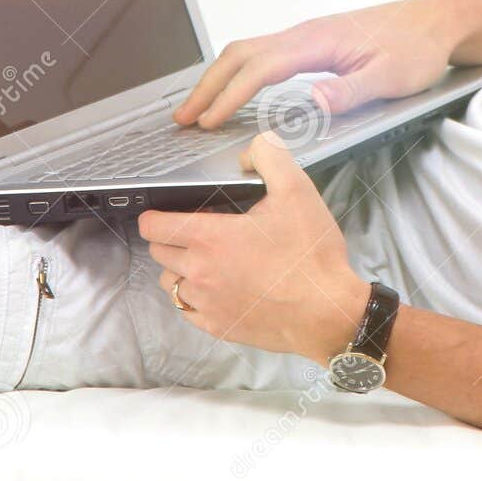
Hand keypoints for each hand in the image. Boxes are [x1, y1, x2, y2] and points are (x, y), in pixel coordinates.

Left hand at [138, 131, 370, 358]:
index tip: (169, 212)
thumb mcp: (297, 191)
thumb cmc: (310, 254)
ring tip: (206, 260)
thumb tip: (248, 152)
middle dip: (170, 238)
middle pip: (158, 252)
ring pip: (170, 283)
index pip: (154, 226)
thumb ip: (269, 156)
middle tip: (197, 231)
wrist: (327, 311)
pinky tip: (217, 288)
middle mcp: (199, 272)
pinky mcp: (217, 327)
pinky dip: (194, 298)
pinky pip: (187, 311)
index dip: (156, 215)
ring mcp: (206, 304)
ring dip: (180, 268)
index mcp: (210, 237)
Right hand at [173, 0, 463, 127]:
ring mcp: (308, 35)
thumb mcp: (390, 77)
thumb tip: (311, 102)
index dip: (230, 95)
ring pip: (249, 51)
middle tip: (183, 117)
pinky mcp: (315, 42)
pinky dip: (239, 72)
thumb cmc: (417, 46)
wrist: (438, 21)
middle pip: (241, 54)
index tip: (208, 120)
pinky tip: (236, 91)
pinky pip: (265, 54)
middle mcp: (306, 33)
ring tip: (198, 107)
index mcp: (318, 41)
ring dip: (219, 78)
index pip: (260, 68)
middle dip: (208, 85)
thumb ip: (350, 91)